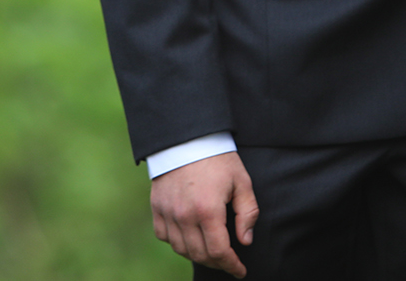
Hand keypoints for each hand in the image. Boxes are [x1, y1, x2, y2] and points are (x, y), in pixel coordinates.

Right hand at [150, 151, 256, 276]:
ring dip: (198, 255)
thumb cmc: (218, 158)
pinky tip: (189, 238)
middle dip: (217, 263)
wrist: (187, 137)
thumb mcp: (242, 181)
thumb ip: (248, 213)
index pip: (219, 251)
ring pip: (181, 249)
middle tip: (228, 262)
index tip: (240, 270)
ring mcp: (168, 212)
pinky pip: (164, 236)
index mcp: (208, 210)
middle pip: (200, 255)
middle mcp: (184, 216)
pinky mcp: (157, 207)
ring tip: (211, 252)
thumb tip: (245, 241)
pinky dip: (177, 242)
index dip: (231, 266)